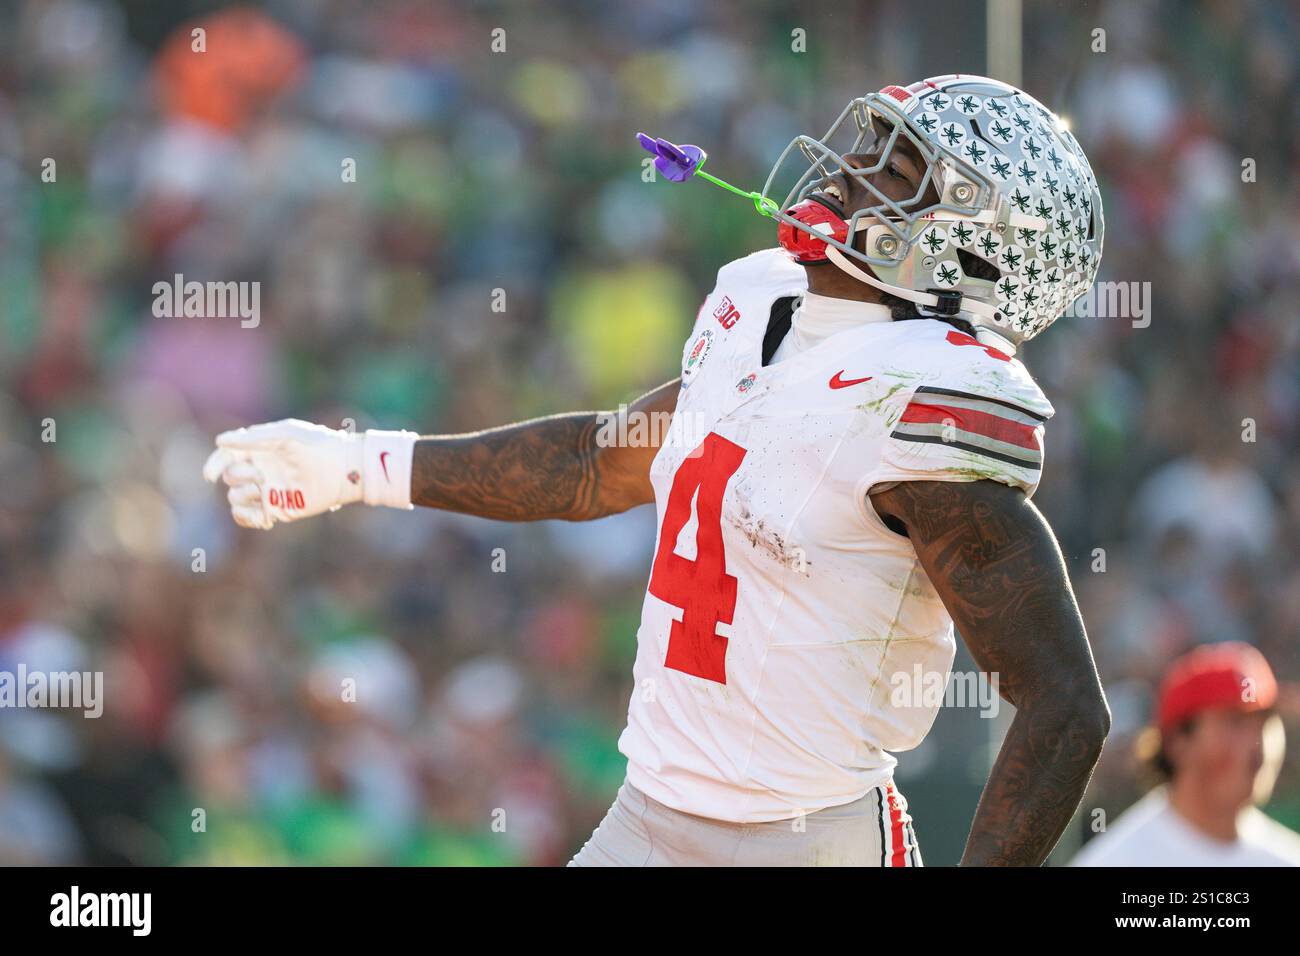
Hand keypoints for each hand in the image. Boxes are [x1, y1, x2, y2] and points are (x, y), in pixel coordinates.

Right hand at [203, 419, 363, 529]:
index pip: (227, 456)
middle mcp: (260, 469)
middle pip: (229, 477)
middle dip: (238, 477)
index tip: (211, 474)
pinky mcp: (275, 508)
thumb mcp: (285, 435)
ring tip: (263, 493)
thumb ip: (252, 438)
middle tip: (259, 477)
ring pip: (235, 498)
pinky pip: (247, 517)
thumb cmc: (317, 446)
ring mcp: (266, 490)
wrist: (342, 470)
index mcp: (260, 449)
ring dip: (243, 496)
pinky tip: (262, 516)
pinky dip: (247, 518)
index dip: (215, 464)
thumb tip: (220, 441)